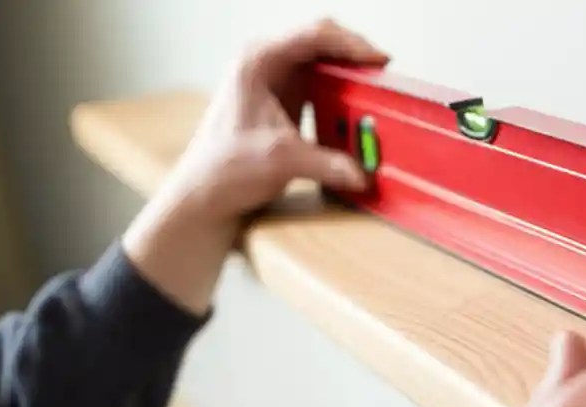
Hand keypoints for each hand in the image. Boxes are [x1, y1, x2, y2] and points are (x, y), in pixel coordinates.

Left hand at [121, 19, 386, 314]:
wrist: (204, 192)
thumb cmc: (226, 168)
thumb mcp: (282, 161)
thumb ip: (328, 164)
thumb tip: (364, 174)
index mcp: (258, 61)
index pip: (313, 35)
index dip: (351, 44)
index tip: (379, 61)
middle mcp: (265, 62)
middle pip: (320, 39)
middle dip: (353, 51)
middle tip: (381, 70)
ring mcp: (274, 78)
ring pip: (320, 56)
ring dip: (348, 67)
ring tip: (374, 83)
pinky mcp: (283, 97)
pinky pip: (319, 79)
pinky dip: (341, 86)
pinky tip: (357, 101)